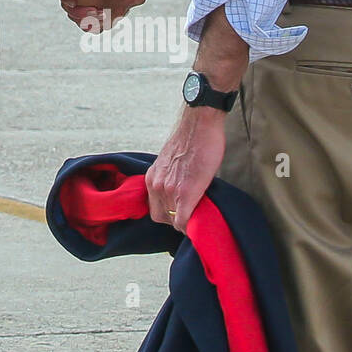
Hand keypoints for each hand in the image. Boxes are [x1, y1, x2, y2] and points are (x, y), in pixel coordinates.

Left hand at [146, 106, 225, 232]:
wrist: (199, 124)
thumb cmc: (191, 138)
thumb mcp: (172, 161)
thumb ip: (171, 177)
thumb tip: (181, 189)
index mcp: (152, 177)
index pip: (154, 207)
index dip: (169, 212)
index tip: (181, 211)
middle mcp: (156, 185)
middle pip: (160, 217)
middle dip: (175, 219)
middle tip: (190, 214)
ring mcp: (169, 190)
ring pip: (173, 221)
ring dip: (185, 222)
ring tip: (197, 216)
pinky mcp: (185, 193)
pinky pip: (183, 221)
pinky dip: (190, 226)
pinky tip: (199, 222)